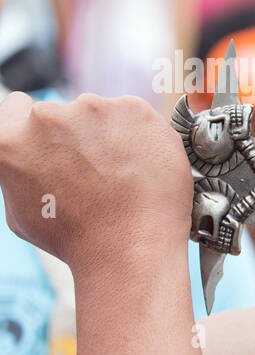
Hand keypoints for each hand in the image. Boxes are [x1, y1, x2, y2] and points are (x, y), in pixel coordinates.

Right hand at [0, 92, 192, 270]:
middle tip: (96, 173)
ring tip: (123, 175)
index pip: (16, 108)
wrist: (131, 247)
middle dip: (76, 136)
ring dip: (109, 134)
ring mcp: (92, 109)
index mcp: (10, 140)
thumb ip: (20, 169)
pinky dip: (140, 136)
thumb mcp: (22, 209)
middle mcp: (46, 117)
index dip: (35, 128)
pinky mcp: (133, 110)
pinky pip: (134, 118)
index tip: (53, 145)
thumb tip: (28, 157)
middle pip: (63, 114)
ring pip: (101, 115)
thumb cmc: (76, 239)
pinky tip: (142, 168)